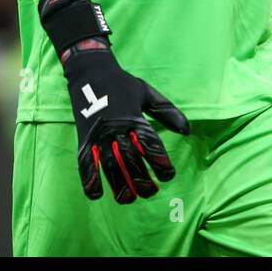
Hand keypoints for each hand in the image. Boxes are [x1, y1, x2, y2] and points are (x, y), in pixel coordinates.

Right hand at [39, 0, 189, 201]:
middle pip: (131, 160)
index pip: (150, 144)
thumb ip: (167, 112)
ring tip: (128, 199)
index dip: (160, 162)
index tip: (168, 174)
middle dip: (142, 179)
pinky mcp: (84, 139)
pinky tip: (95, 195)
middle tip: (151, 191)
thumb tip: (187, 130)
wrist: (90, 71)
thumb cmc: (122, 83)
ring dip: (119, 185)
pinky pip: (85, 163)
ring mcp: (98, 135)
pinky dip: (89, 180)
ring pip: (109, 166)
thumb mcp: (148, 93)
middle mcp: (117, 128)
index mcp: (134, 118)